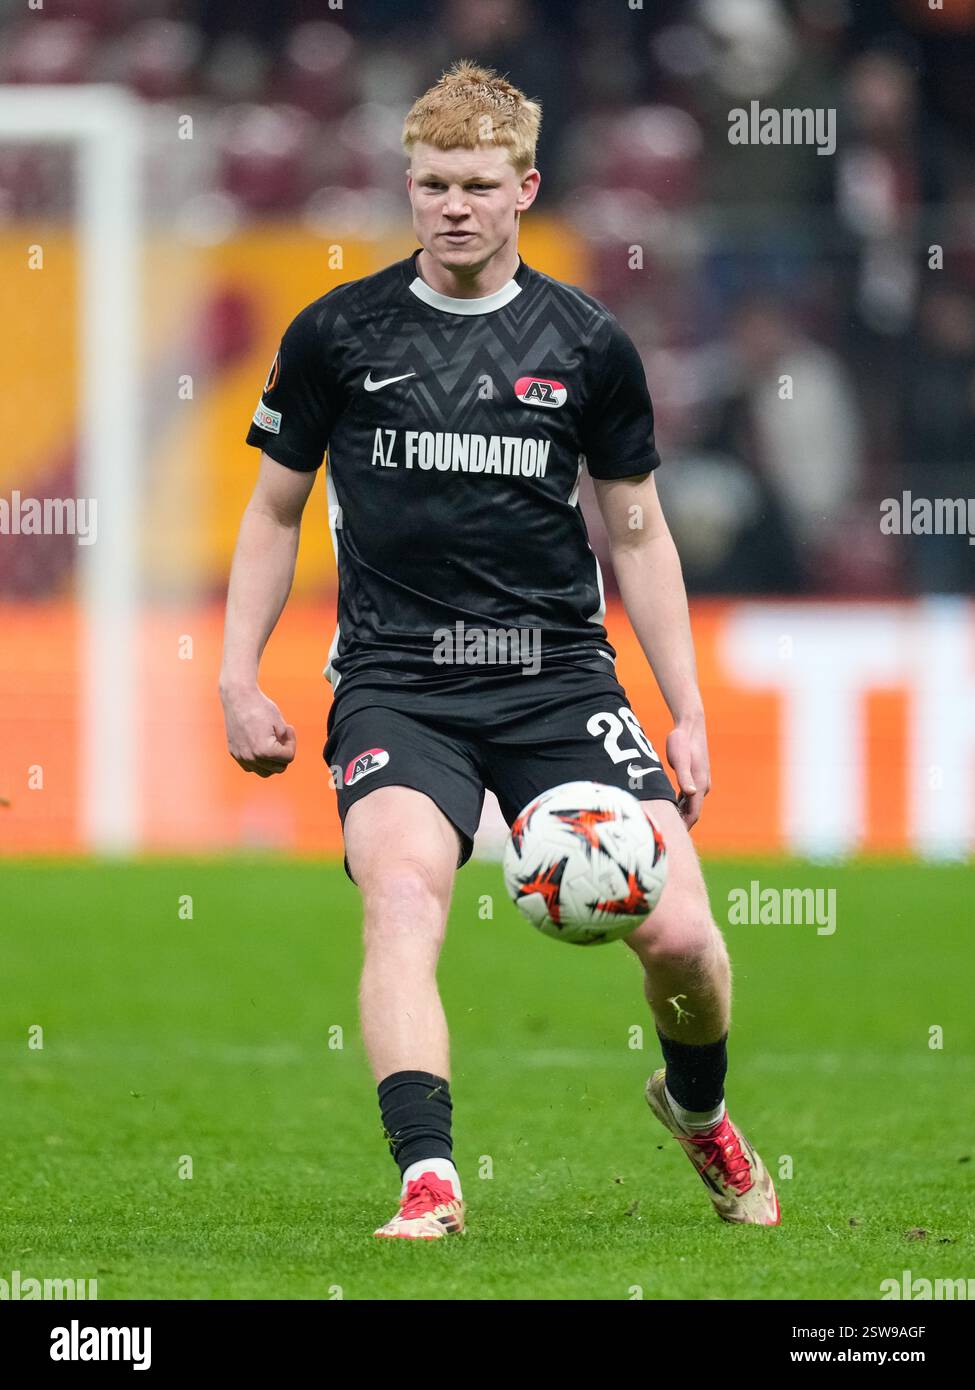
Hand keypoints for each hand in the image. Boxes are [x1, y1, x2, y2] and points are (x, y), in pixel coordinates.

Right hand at [220, 683, 295, 776]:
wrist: (238, 698)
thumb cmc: (260, 708)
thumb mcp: (281, 724)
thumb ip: (285, 743)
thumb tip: (285, 755)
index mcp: (265, 750)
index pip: (288, 758)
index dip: (292, 743)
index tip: (288, 729)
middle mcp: (251, 757)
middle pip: (279, 768)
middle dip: (284, 754)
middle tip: (282, 737)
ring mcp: (241, 757)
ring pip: (265, 772)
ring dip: (273, 762)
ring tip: (273, 744)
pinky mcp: (234, 753)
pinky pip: (251, 767)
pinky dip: (259, 761)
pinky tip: (261, 746)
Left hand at [665, 713, 710, 828]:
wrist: (689, 726)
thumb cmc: (682, 742)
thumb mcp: (680, 760)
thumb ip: (685, 777)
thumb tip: (691, 794)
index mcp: (700, 785)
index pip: (694, 814)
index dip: (684, 827)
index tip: (671, 836)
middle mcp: (702, 786)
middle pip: (692, 812)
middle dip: (681, 824)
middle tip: (663, 832)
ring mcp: (699, 782)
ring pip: (690, 805)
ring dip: (680, 815)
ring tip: (665, 824)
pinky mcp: (693, 777)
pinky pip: (687, 797)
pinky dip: (679, 805)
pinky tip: (668, 807)